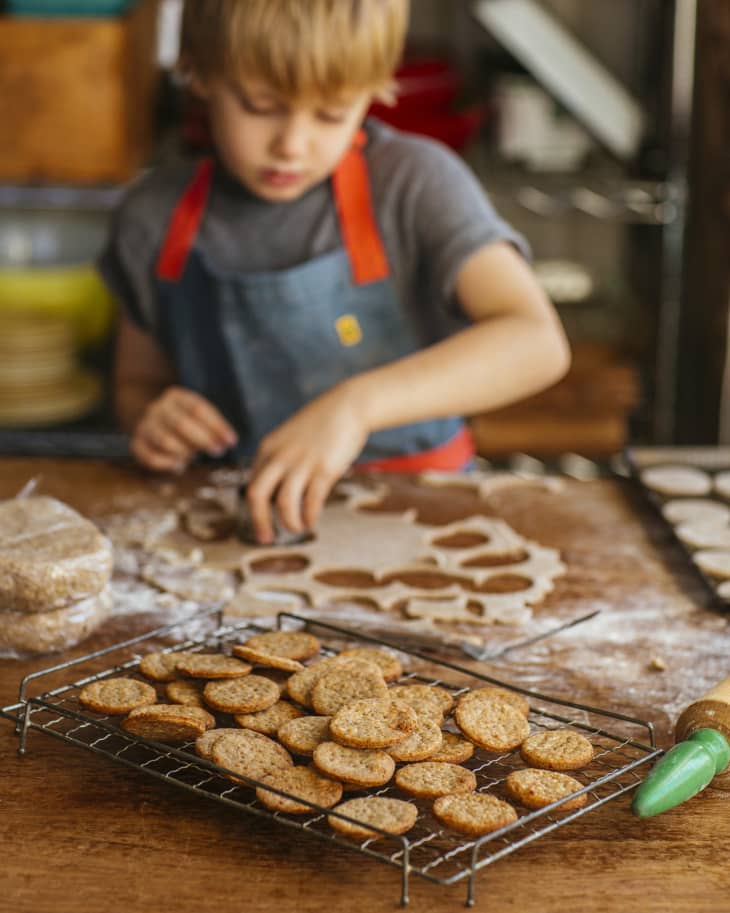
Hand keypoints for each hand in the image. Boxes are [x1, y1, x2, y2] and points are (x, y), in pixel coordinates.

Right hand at [130, 386, 237, 472]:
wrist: (153, 422)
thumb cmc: (186, 422)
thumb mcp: (200, 417)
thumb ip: (214, 427)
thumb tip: (229, 441)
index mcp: (176, 396)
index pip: (197, 408)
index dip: (216, 425)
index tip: (231, 441)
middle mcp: (157, 408)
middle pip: (181, 423)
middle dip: (203, 440)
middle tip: (217, 451)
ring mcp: (145, 425)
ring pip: (165, 440)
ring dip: (184, 452)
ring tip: (193, 456)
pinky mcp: (137, 444)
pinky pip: (151, 457)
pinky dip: (168, 463)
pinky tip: (179, 465)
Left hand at [247, 383, 369, 543]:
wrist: (349, 406)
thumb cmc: (321, 424)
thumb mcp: (290, 438)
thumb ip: (280, 459)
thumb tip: (276, 489)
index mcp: (268, 449)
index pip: (252, 483)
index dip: (254, 507)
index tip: (261, 521)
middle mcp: (280, 457)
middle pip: (257, 495)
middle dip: (259, 521)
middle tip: (266, 538)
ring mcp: (302, 463)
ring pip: (283, 503)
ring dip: (288, 522)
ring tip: (296, 528)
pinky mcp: (324, 469)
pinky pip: (311, 501)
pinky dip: (309, 516)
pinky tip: (312, 521)